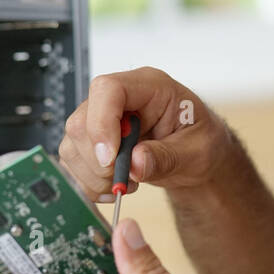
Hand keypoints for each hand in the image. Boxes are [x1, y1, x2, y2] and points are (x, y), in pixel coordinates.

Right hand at [57, 66, 236, 203]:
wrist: (195, 156)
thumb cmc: (201, 143)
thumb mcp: (197, 152)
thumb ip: (167, 157)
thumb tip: (136, 163)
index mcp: (151, 86)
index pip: (108, 89)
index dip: (102, 123)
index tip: (110, 159)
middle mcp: (122, 98)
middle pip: (82, 120)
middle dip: (99, 160)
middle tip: (125, 178)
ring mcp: (103, 118)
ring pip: (72, 143)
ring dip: (94, 175)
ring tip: (126, 183)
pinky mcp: (93, 140)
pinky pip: (73, 161)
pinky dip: (88, 182)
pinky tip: (113, 187)